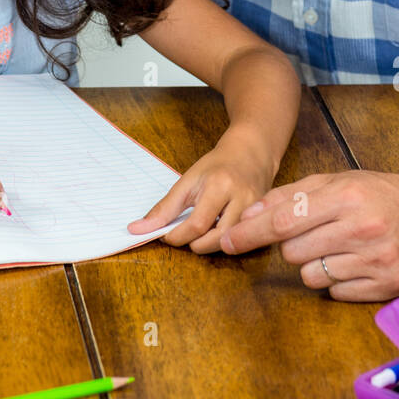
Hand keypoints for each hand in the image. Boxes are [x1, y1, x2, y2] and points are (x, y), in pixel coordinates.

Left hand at [127, 129, 275, 252]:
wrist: (251, 153)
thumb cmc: (218, 165)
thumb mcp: (188, 180)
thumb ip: (165, 208)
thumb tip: (137, 229)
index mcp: (219, 186)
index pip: (196, 225)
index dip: (177, 236)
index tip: (166, 235)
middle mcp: (241, 200)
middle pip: (214, 240)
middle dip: (193, 244)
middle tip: (184, 232)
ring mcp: (255, 212)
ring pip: (228, 245)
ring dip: (209, 244)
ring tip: (201, 230)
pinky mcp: (261, 220)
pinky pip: (240, 242)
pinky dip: (224, 241)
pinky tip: (217, 230)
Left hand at [219, 167, 398, 300]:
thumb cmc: (378, 193)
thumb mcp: (336, 181)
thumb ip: (290, 195)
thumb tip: (249, 213)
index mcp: (348, 196)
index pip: (284, 221)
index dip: (251, 233)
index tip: (227, 241)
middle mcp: (363, 228)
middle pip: (293, 252)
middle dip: (292, 245)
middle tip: (314, 233)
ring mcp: (377, 260)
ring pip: (311, 277)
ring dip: (313, 264)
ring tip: (337, 246)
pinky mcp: (387, 285)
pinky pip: (335, 293)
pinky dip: (336, 281)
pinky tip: (354, 262)